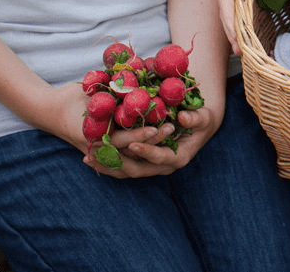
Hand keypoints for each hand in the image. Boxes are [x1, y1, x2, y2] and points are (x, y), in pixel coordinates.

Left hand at [84, 104, 222, 177]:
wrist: (197, 127)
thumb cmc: (200, 120)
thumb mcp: (202, 117)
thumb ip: (195, 118)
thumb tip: (183, 117)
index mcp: (178, 158)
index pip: (159, 158)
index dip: (146, 151)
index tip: (131, 144)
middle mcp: (163, 167)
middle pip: (137, 170)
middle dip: (116, 162)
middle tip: (99, 153)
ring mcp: (151, 167)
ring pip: (127, 171)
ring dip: (107, 165)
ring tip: (87, 157)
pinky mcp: (143, 163)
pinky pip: (123, 167)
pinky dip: (108, 163)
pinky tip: (92, 157)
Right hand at [215, 0, 278, 53]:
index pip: (225, 2)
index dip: (230, 23)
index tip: (236, 41)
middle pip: (226, 9)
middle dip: (231, 31)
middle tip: (241, 53)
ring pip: (232, 7)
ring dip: (236, 26)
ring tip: (243, 47)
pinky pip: (239, 0)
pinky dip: (242, 15)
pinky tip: (248, 27)